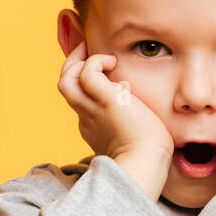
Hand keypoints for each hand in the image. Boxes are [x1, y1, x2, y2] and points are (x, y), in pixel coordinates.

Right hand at [57, 40, 173, 164]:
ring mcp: (92, 109)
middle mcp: (87, 117)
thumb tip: (133, 96)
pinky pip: (86, 73)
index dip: (87, 84)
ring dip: (77, 61)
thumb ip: (132, 117)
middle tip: (88, 51)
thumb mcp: (137, 133)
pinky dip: (95, 62)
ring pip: (66, 79)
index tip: (105, 73)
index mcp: (94, 127)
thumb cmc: (150, 155)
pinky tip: (113, 61)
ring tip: (95, 52)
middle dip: (73, 65)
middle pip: (66, 87)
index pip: (82, 99)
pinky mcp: (103, 101)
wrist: (146, 164)